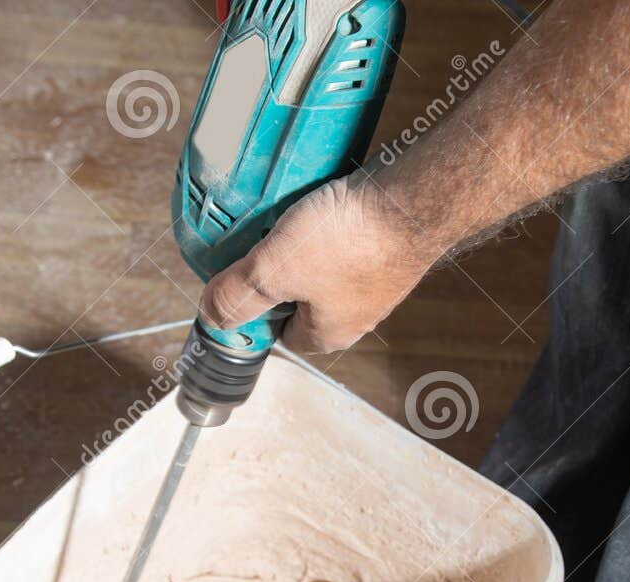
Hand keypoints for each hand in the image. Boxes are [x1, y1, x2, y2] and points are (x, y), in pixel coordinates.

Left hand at [198, 173, 436, 354]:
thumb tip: (211, 316)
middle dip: (276, 269)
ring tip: (284, 212)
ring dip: (303, 242)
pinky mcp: (390, 244)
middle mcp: (355, 313)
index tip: (234, 279)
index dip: (251, 310)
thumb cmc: (350, 241)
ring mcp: (377, 278)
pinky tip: (321, 199)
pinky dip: (332, 221)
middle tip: (257, 237)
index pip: (276, 335)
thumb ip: (237, 295)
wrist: (418, 198)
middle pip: (298, 297)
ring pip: (323, 265)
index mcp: (327, 334)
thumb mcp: (274, 270)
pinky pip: (349, 238)